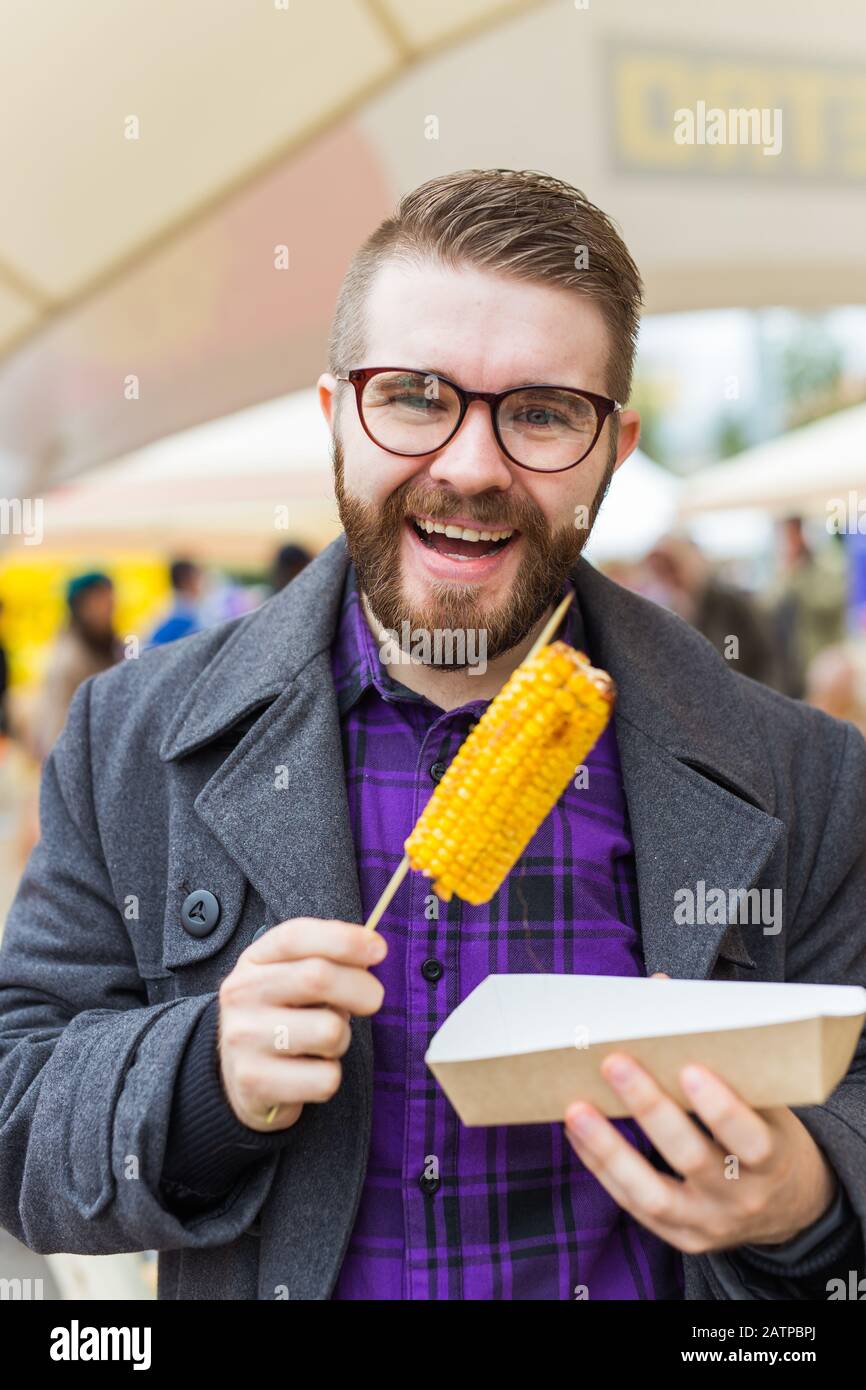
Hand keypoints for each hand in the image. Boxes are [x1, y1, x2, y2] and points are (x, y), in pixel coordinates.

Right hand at [217, 918, 385, 1131]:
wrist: (240, 1079)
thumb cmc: (283, 1018)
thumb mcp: (290, 978)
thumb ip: (326, 958)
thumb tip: (373, 948)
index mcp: (253, 961)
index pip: (296, 937)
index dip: (344, 939)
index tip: (379, 949)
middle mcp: (241, 995)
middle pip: (317, 977)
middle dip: (362, 988)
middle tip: (373, 1000)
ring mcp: (243, 1039)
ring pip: (329, 1032)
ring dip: (342, 1040)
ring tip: (324, 1044)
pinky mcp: (254, 1082)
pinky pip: (325, 1078)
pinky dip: (329, 1077)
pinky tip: (309, 1073)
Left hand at [563, 976, 836, 1253]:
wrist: (789, 1206)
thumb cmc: (766, 1131)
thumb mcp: (765, 1099)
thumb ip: (720, 1053)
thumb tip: (658, 987)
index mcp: (774, 1159)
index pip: (751, 1139)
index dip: (721, 1109)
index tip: (689, 1070)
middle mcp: (744, 1198)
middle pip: (693, 1158)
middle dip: (651, 1110)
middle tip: (615, 1063)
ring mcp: (710, 1224)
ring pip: (654, 1194)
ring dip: (610, 1149)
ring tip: (576, 1109)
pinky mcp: (681, 1238)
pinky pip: (634, 1206)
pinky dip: (603, 1167)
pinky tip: (578, 1133)